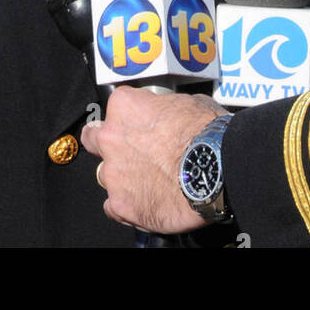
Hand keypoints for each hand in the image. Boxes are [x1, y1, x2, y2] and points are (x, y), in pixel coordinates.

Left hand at [81, 87, 225, 232]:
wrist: (215, 170)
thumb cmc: (205, 134)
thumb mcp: (187, 102)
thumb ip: (166, 107)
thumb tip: (172, 114)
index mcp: (124, 106)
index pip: (116, 106)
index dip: (130, 116)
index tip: (141, 124)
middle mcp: (111, 138)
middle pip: (93, 138)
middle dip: (106, 143)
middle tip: (127, 150)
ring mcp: (113, 173)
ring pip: (105, 175)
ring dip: (121, 177)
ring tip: (147, 181)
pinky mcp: (120, 204)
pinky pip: (113, 206)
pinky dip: (126, 205)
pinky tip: (145, 201)